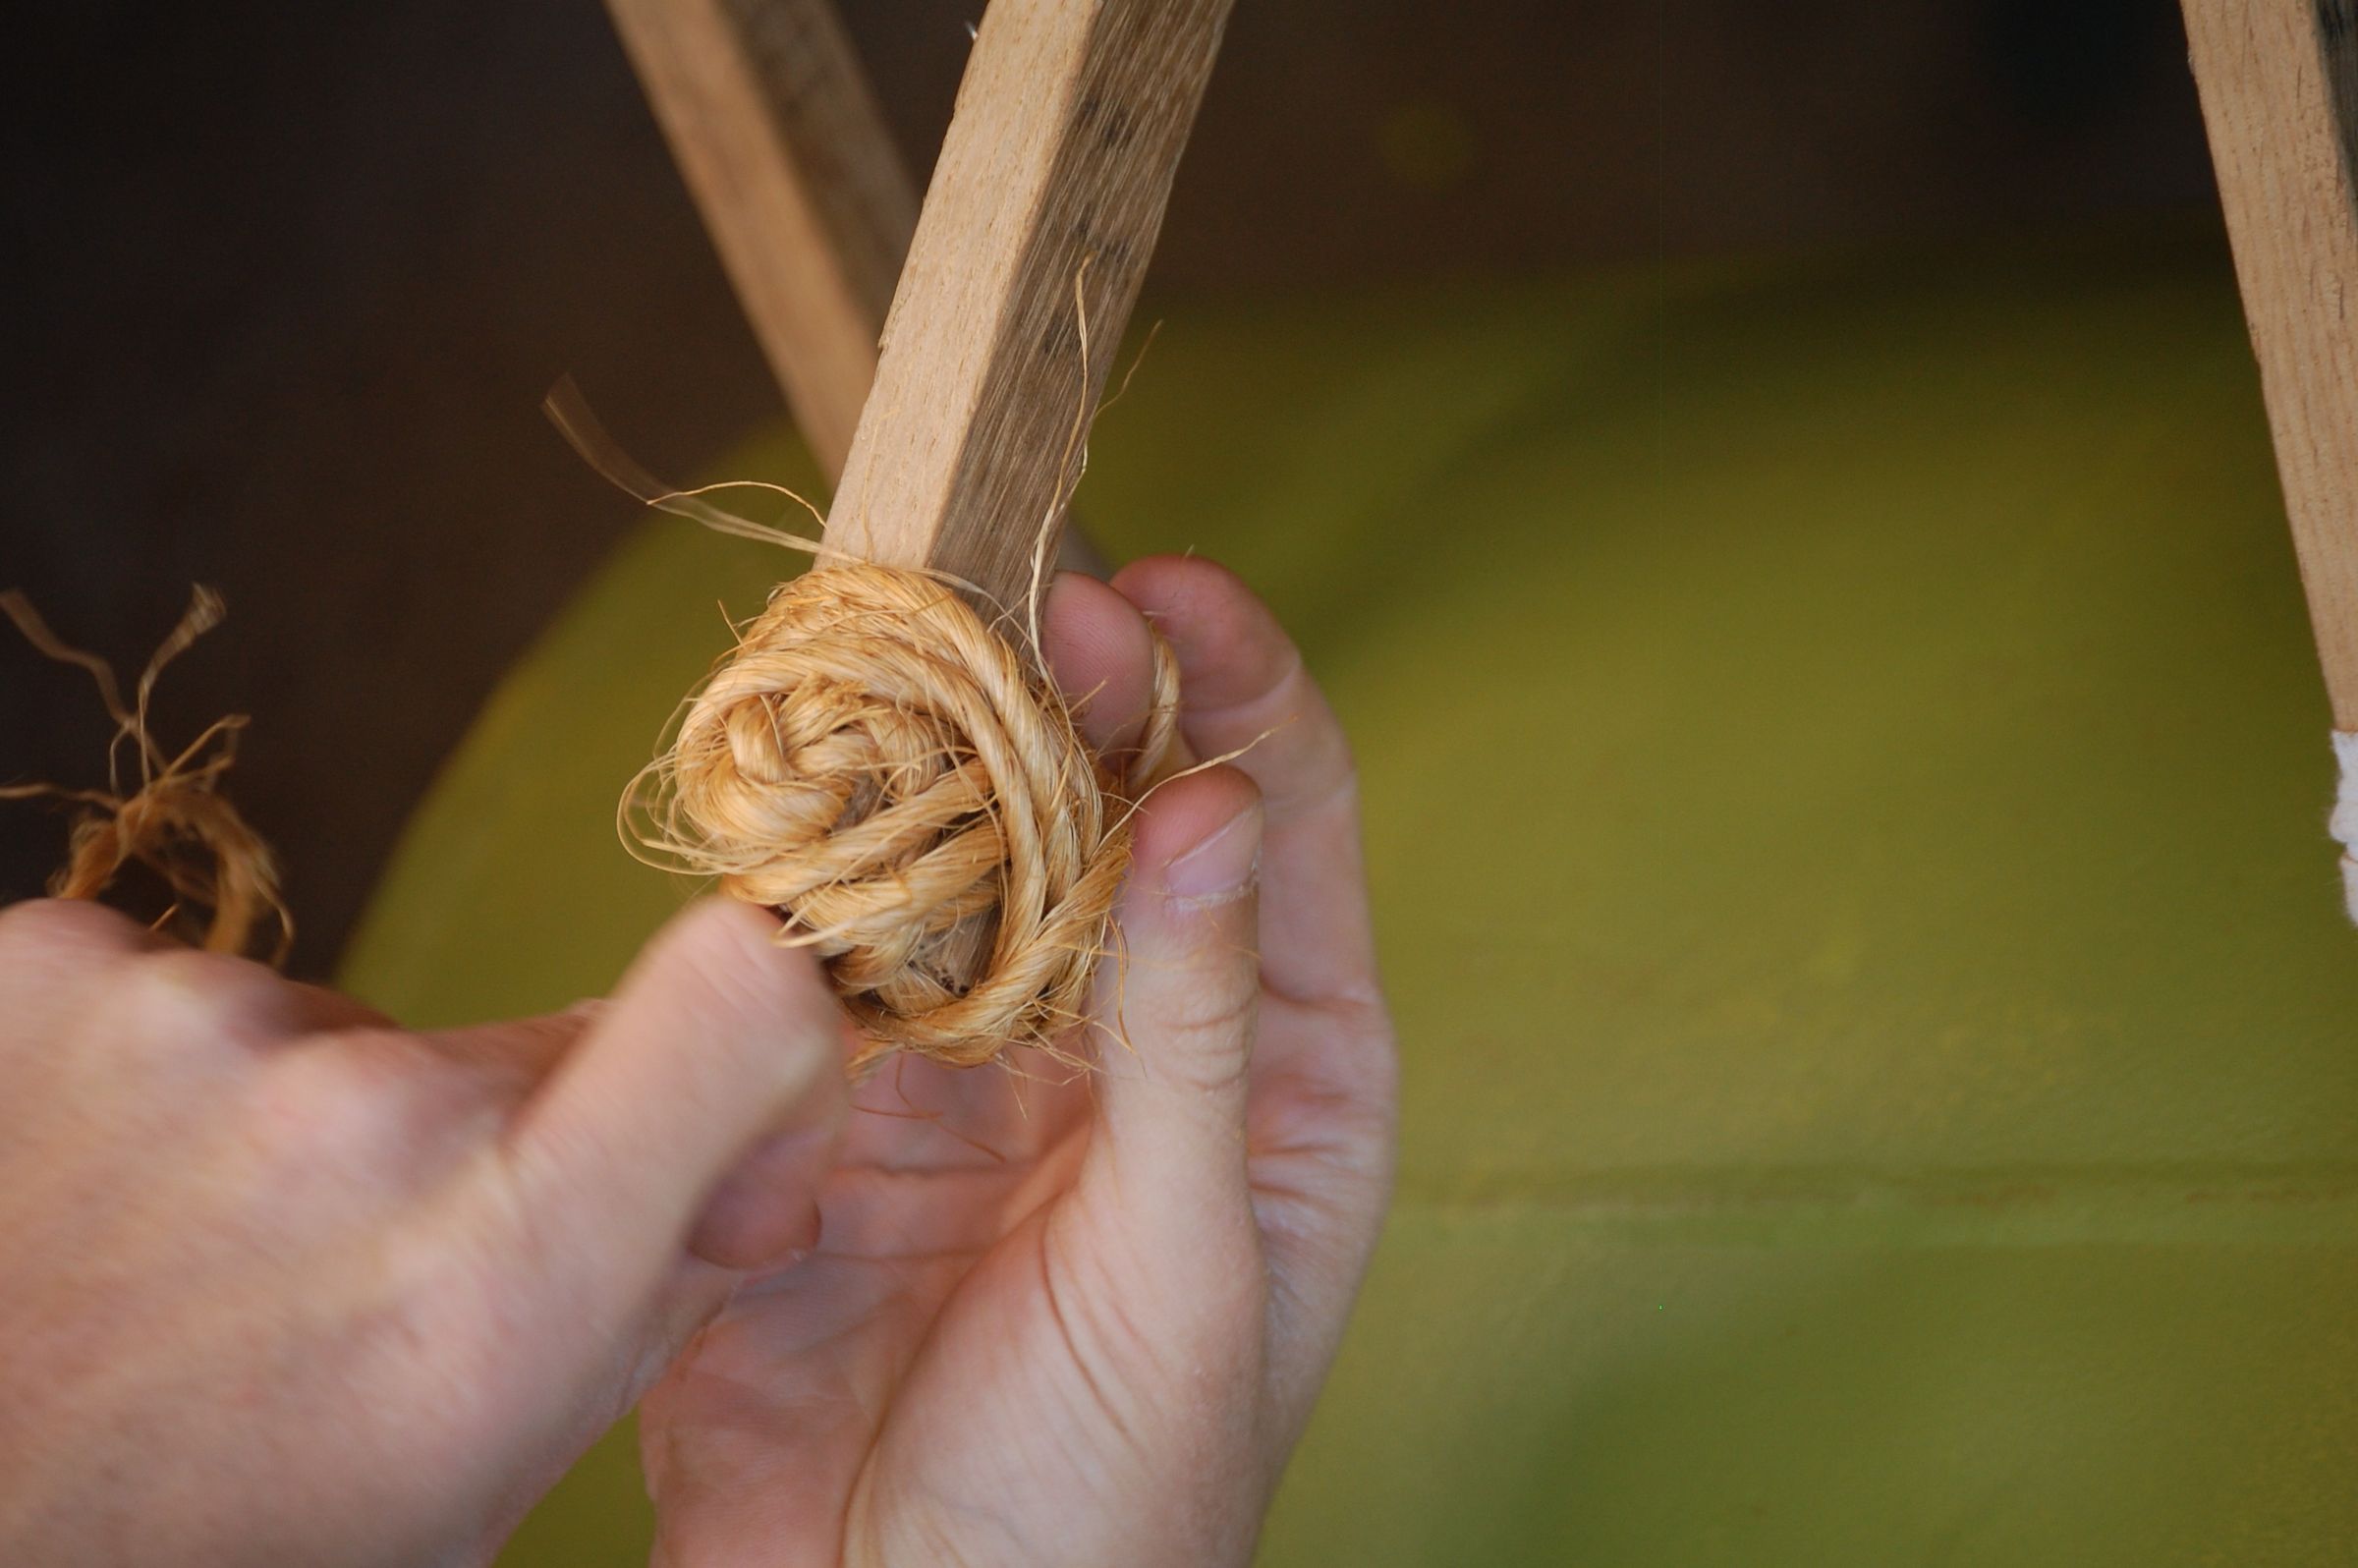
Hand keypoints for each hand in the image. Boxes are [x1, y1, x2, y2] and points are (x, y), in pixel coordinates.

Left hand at [0, 895, 851, 1567]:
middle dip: (484, 1141)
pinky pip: (191, 992)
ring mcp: (185, 1023)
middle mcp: (356, 1123)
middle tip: (354, 1280)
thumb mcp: (481, 1474)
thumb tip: (754, 1156)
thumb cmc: (224, 1537)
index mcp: (501, 1276)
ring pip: (345, 1030)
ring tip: (190, 1264)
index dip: (771, 1030)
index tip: (728, 1108)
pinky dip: (168, 1087)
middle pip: (527, 1048)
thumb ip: (647, 1290)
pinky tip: (101, 1202)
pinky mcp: (44, 967)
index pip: (746, 992)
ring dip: (306, 1122)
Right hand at [640, 557, 1398, 1566]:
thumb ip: (1192, 1034)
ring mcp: (984, 1066)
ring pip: (965, 861)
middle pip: (1113, 808)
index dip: (1233, 683)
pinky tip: (790, 817)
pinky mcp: (845, 1113)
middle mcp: (1136, 1038)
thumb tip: (1213, 808)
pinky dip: (811, 888)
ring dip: (929, 768)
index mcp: (1277, 1065)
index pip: (1278, 815)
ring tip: (885, 671)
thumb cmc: (1109, 1501)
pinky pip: (833, 960)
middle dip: (1068, 695)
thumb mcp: (1183, 1262)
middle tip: (1003, 599)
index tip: (1164, 590)